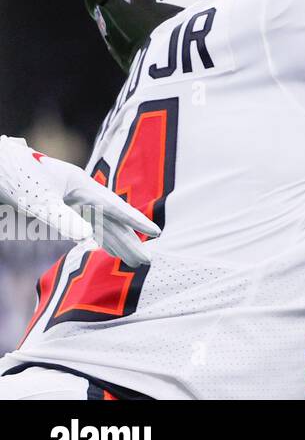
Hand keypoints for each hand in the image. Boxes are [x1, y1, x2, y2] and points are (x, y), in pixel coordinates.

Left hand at [0, 136, 159, 266]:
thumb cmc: (15, 178)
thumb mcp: (38, 200)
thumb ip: (63, 219)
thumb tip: (88, 238)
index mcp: (81, 185)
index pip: (114, 206)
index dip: (135, 221)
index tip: (155, 232)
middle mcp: (79, 192)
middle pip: (109, 219)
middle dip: (127, 240)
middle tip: (144, 261)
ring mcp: (68, 199)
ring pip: (98, 223)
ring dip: (114, 242)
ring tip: (130, 259)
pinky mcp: (56, 206)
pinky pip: (84, 224)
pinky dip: (96, 237)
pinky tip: (103, 246)